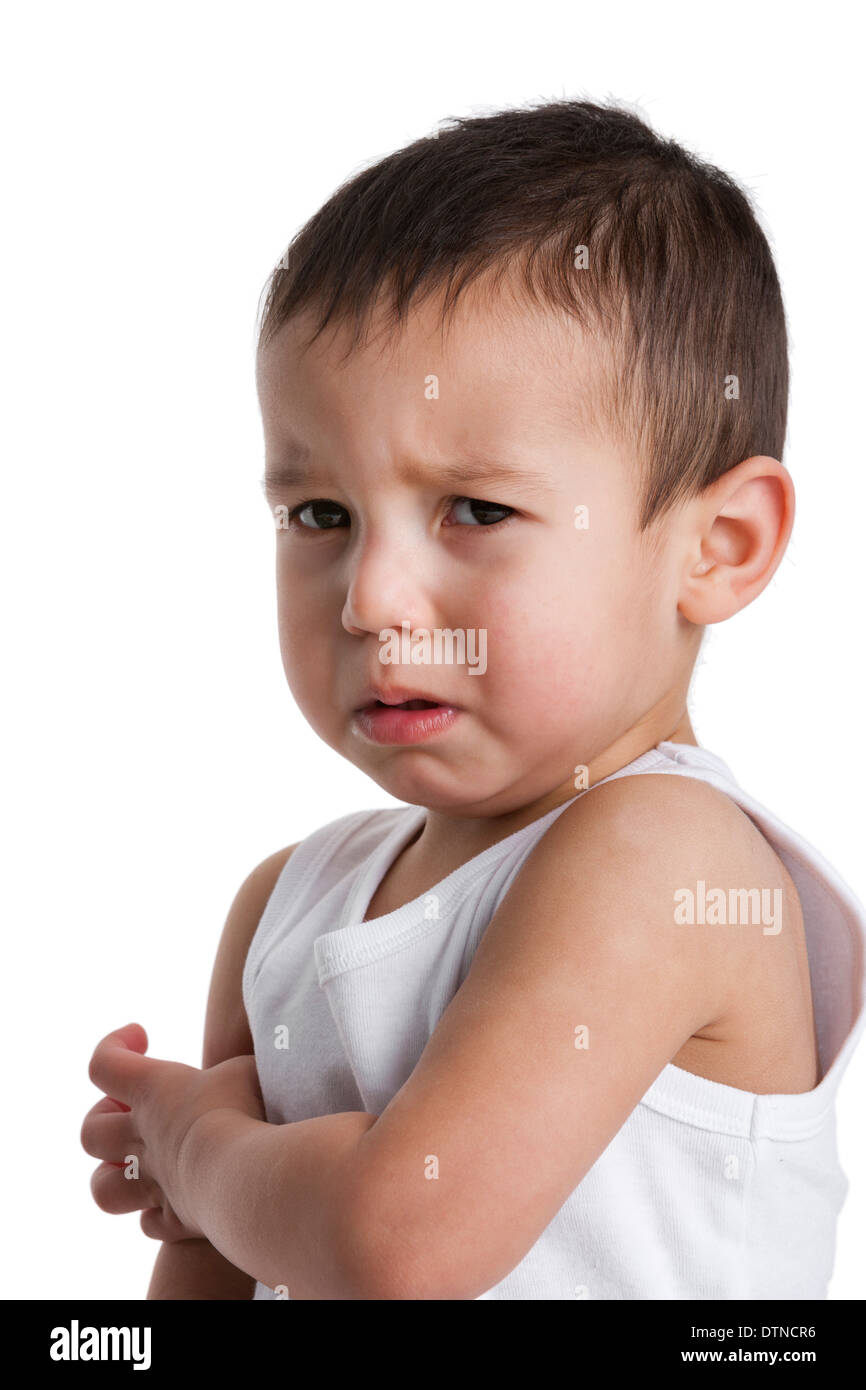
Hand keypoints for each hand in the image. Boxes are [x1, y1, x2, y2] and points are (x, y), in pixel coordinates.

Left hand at [81, 1023, 265, 1243]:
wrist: (248, 1179)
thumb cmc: (247, 1112)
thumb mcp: (247, 1071)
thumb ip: (236, 1071)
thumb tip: (246, 1073)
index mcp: (154, 1091)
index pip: (105, 1063)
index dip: (114, 1046)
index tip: (140, 1035)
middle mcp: (144, 1139)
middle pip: (91, 1131)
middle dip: (104, 1118)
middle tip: (132, 1109)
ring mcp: (155, 1184)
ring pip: (104, 1187)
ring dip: (115, 1176)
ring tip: (138, 1166)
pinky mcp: (175, 1222)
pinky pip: (151, 1223)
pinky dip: (157, 1213)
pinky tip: (178, 1201)